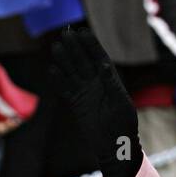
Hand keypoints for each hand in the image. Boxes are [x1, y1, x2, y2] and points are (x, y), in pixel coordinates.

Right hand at [49, 24, 142, 176]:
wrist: (115, 145)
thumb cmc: (124, 124)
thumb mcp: (120, 103)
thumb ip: (111, 84)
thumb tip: (104, 65)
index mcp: (110, 80)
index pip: (99, 57)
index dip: (91, 44)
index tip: (83, 31)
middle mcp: (96, 84)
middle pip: (83, 61)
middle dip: (75, 47)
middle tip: (66, 32)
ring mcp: (85, 93)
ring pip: (72, 72)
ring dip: (64, 60)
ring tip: (56, 47)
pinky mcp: (76, 104)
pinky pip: (65, 90)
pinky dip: (58, 81)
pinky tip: (51, 70)